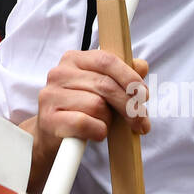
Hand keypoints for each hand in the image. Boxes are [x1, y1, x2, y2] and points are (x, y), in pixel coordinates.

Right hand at [25, 50, 149, 193]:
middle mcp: (59, 72)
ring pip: (96, 105)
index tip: (144, 95)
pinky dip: (97, 131)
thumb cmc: (80, 108)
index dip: (130, 78)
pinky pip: (85, 123)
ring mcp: (51, 95)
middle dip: (129, 106)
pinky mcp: (49, 118)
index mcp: (73, 59)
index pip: (107, 60)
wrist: (52, 134)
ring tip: (104, 124)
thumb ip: (122, 76)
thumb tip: (142, 66)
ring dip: (108, 120)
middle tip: (140, 122)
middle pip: (105, 85)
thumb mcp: (101, 89)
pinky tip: (95, 133)